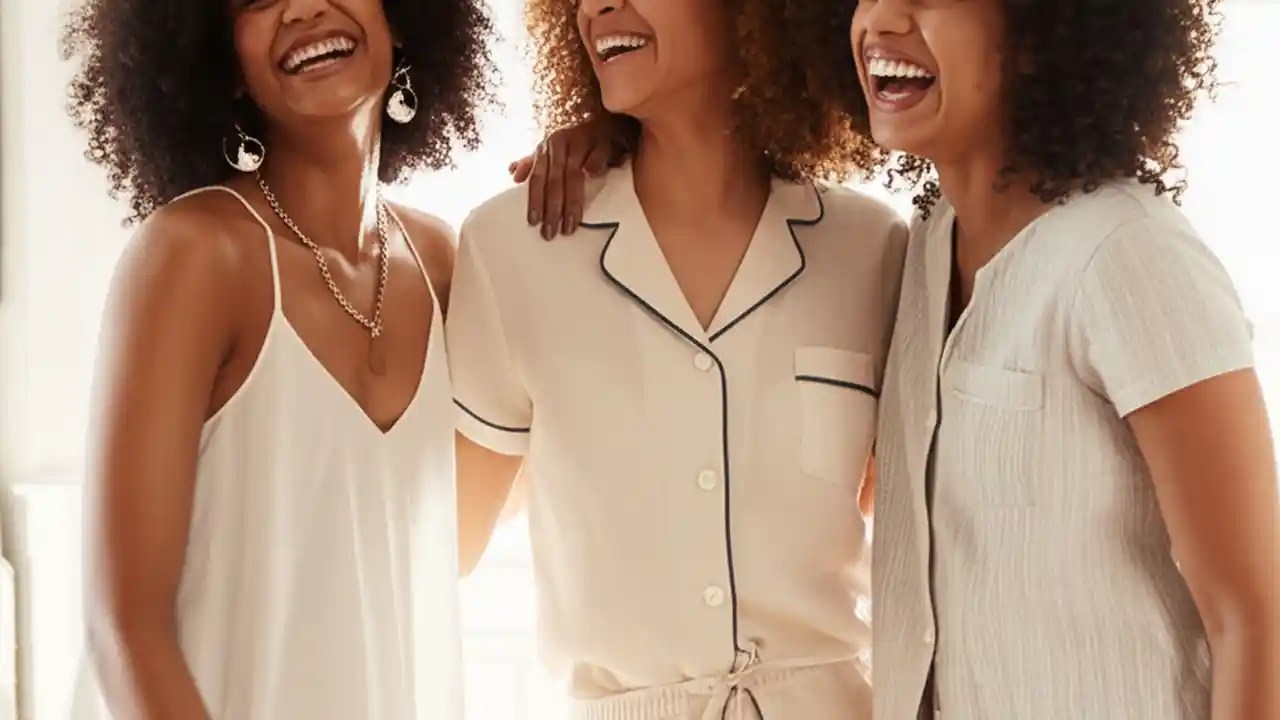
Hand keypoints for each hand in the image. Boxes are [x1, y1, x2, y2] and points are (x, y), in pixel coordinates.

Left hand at [509, 118, 628, 239]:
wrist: (604, 124)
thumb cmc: (575, 142)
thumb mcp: (551, 150)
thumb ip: (532, 163)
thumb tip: (512, 175)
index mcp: (546, 148)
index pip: (537, 178)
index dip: (535, 200)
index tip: (534, 222)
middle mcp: (560, 144)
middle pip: (554, 181)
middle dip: (552, 209)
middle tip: (550, 233)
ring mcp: (581, 141)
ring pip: (574, 175)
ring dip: (572, 202)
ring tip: (570, 225)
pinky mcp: (601, 141)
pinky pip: (597, 156)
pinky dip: (595, 166)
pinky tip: (594, 179)